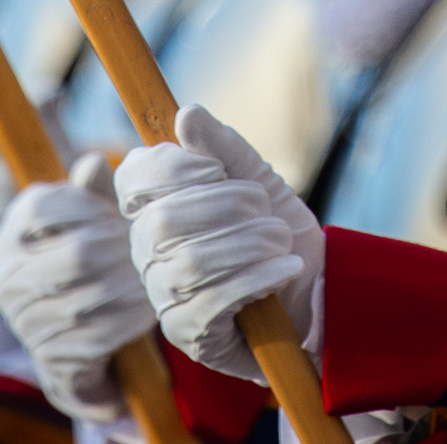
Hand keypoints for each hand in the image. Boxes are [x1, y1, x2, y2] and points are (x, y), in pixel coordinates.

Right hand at [0, 153, 155, 424]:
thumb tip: (94, 162)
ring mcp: (25, 320)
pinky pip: (94, 338)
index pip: (45, 209)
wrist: (79, 330)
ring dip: (131, 286)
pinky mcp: (48, 357)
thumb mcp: (93, 215)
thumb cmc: (92, 251)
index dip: (94, 207)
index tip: (126, 212)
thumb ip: (95, 188)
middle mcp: (9, 278)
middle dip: (122, 249)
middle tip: (154, 245)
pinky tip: (150, 309)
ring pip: (87, 299)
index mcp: (13, 233)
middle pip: (75, 255)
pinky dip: (128, 322)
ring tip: (159, 274)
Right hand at [113, 103, 322, 381]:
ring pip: (189, 263)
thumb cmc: (275, 230)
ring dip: (247, 245)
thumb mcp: (258, 180)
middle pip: (164, 220)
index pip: (132, 177)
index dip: (171, 168)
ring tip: (280, 240)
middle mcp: (147, 250)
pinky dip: (256, 279)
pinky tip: (284, 269)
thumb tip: (186, 114)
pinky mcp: (187, 333)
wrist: (314, 290)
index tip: (216, 169)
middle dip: (225, 207)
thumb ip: (223, 148)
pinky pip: (211, 303)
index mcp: (155, 205)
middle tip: (265, 209)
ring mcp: (163, 295)